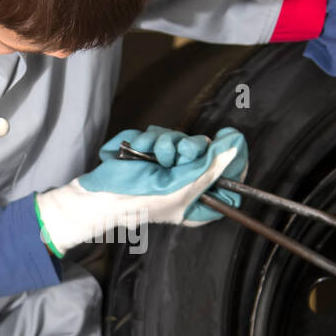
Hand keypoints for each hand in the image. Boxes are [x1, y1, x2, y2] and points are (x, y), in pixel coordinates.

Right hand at [35, 124, 248, 254]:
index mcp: (200, 202)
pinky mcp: (152, 153)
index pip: (232, 179)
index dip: (233, 159)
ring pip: (183, 139)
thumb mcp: (181, 185)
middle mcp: (188, 184)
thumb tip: (236, 144)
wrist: (98, 192)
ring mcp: (170, 167)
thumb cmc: (136, 199)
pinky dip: (150, 139)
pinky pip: (162, 134)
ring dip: (165, 143)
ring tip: (151, 156)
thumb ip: (212, 165)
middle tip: (176, 155)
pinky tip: (139, 149)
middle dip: (189, 148)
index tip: (228, 142)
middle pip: (208, 153)